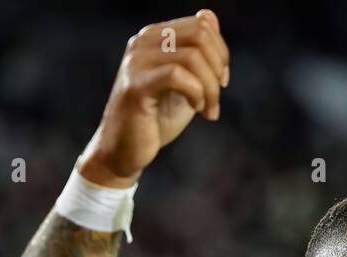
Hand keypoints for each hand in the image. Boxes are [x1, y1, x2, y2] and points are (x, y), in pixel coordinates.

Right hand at [78, 9, 229, 186]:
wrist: (125, 151)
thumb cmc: (156, 119)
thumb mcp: (186, 83)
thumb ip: (198, 52)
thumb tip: (209, 15)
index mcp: (154, 37)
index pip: (201, 25)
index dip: (221, 53)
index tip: (221, 82)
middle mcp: (142, 42)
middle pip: (199, 35)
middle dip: (218, 68)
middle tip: (216, 98)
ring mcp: (136, 61)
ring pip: (192, 56)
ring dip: (210, 88)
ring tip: (209, 110)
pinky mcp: (135, 84)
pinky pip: (177, 75)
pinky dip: (196, 93)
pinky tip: (196, 110)